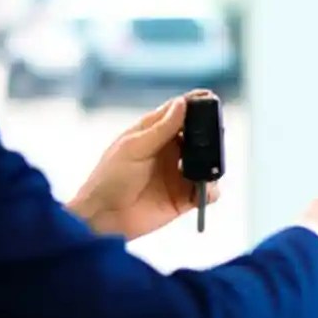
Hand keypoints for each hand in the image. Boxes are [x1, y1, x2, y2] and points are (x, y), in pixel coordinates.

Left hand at [69, 90, 219, 239]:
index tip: (210, 99)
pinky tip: (205, 189)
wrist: (102, 218)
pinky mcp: (184, 197)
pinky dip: (211, 189)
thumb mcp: (133, 148)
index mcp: (154, 133)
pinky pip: (205, 191)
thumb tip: (182, 103)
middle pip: (199, 136)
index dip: (195, 104)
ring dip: (213, 162)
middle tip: (215, 136)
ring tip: (209, 165)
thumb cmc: (108, 179)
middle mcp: (170, 151)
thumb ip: (160, 128)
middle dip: (211, 135)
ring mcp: (178, 174)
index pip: (179, 112)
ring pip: (207, 162)